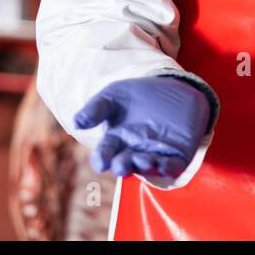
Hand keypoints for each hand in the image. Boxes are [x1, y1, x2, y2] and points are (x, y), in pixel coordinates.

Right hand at [74, 76, 211, 178]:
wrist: (170, 86)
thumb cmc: (137, 95)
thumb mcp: (113, 95)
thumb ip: (96, 108)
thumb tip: (77, 122)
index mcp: (115, 141)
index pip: (105, 154)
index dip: (101, 159)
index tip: (101, 162)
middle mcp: (133, 151)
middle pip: (125, 164)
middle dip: (122, 166)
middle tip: (120, 165)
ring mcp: (155, 154)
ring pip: (148, 167)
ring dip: (144, 166)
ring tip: (142, 160)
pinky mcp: (177, 154)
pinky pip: (173, 166)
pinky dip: (169, 168)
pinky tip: (165, 165)